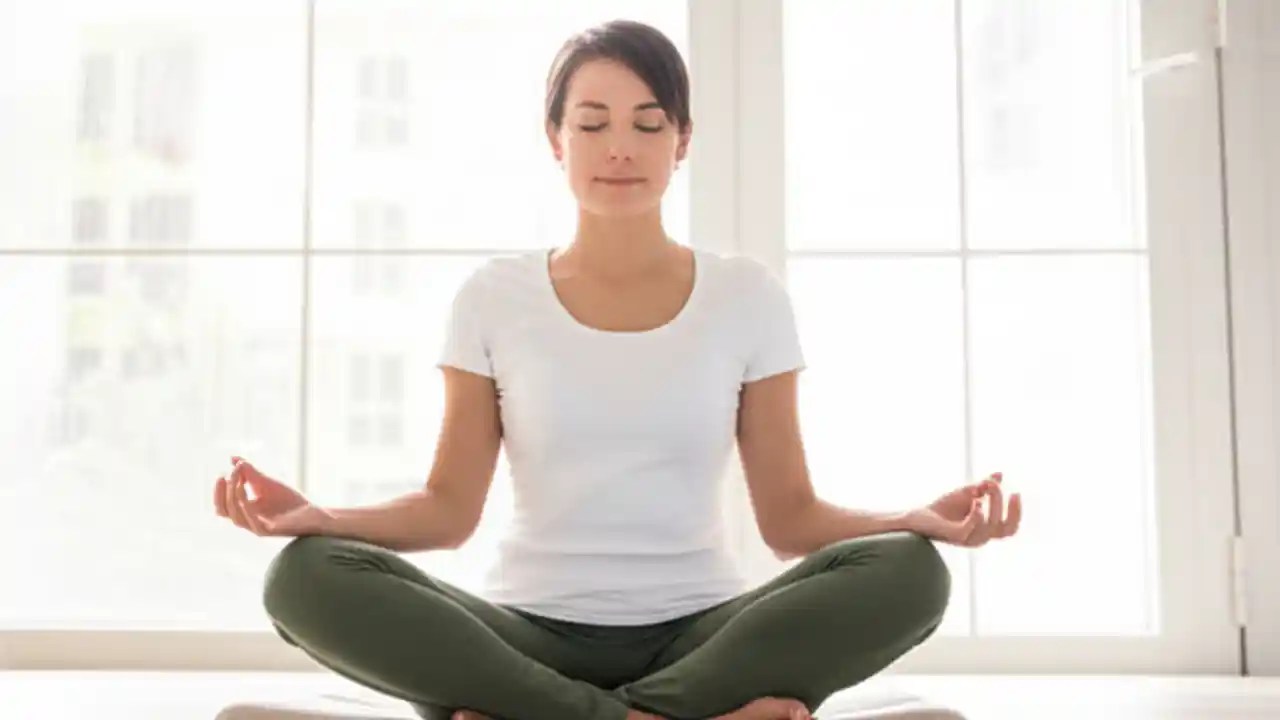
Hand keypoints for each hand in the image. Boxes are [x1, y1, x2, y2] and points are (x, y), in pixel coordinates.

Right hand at [213, 455, 331, 536]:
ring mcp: (257, 527)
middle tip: (226, 475)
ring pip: (236, 517)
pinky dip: (246, 508)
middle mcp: (247, 520)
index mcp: (244, 510)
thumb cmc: (288, 499)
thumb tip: (233, 459)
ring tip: (237, 479)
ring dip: (234, 496)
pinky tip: (245, 495)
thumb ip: (249, 471)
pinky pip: (252, 522)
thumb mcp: (265, 481)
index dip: (219, 490)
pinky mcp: (269, 531)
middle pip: (224, 511)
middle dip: (222, 493)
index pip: (222, 505)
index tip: (223, 472)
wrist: (311, 512)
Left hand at [905, 472, 1021, 547]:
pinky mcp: (954, 536)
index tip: (1015, 492)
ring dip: (991, 505)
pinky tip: (976, 501)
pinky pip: (970, 529)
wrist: (919, 515)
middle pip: (1004, 527)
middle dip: (1004, 505)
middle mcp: (979, 537)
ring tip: (982, 488)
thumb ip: (984, 486)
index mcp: (985, 529)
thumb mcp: (967, 493)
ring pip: (990, 527)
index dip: (1016, 513)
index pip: (1010, 528)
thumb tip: (999, 474)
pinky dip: (976, 515)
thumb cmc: (943, 508)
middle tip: (993, 485)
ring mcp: (968, 538)